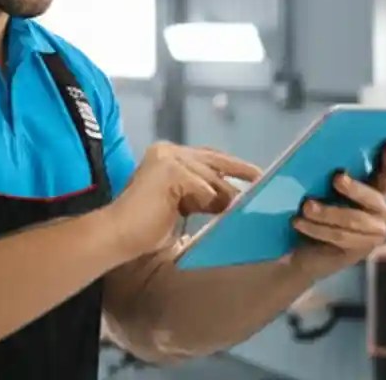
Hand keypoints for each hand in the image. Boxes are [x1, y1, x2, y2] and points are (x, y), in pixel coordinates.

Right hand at [105, 142, 262, 258]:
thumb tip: (236, 200)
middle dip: (242, 172)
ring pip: (211, 176)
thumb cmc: (147, 229)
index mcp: (167, 158)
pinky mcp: (169, 170)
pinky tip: (226, 211)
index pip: (208, 158)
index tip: (258, 177)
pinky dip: (215, 201)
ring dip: (231, 195)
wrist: (119, 235)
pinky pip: (203, 187)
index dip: (233, 167)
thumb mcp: (185, 207)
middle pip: (214, 160)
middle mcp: (167, 151)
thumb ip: (205, 198)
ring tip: (251, 206)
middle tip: (267, 183)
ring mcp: (167, 158)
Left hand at [289, 141, 385, 278]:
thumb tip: (306, 160)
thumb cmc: (311, 210)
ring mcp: (372, 233)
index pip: (385, 176)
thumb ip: (321, 177)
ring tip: (305, 207)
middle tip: (337, 178)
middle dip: (354, 188)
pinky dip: (316, 229)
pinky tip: (298, 222)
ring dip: (327, 212)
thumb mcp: (316, 190)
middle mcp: (380, 211)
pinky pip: (338, 236)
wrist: (300, 248)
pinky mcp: (358, 250)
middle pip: (371, 198)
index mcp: (373, 191)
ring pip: (351, 220)